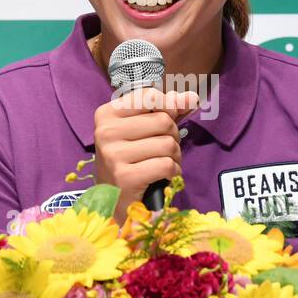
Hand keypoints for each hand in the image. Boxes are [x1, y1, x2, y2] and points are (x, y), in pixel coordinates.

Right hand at [93, 86, 199, 222]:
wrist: (114, 201)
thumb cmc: (130, 160)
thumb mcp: (142, 130)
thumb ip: (166, 110)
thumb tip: (191, 97)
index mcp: (106, 114)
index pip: (149, 96)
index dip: (167, 107)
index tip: (165, 123)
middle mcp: (105, 132)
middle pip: (163, 120)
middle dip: (173, 136)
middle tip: (163, 150)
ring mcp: (113, 155)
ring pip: (167, 143)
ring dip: (174, 156)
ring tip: (162, 163)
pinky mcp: (125, 177)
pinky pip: (166, 165)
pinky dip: (173, 172)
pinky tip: (163, 176)